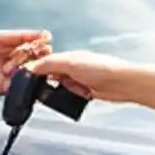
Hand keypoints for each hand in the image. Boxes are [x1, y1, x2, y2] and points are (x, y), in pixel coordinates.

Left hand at [0, 29, 52, 92]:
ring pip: (30, 70)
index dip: (40, 43)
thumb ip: (18, 36)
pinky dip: (27, 80)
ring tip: (30, 62)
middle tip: (43, 53)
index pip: (32, 44)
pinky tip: (26, 74)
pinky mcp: (8, 86)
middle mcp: (14, 59)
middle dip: (39, 54)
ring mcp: (12, 73)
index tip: (47, 40)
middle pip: (34, 57)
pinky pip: (22, 84)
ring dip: (33, 66)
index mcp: (12, 46)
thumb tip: (41, 34)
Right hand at [23, 50, 138, 101]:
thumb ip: (49, 64)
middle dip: (55, 84)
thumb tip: (31, 67)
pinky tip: (84, 95)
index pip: (46, 62)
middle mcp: (73, 67)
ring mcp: (80, 79)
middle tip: (62, 85)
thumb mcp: (70, 63)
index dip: (38, 71)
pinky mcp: (87, 91)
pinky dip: (76, 97)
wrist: (122, 83)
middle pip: (53, 77)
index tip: (32, 80)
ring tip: (80, 89)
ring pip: (63, 89)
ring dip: (68, 92)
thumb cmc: (102, 68)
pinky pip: (73, 96)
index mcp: (68, 56)